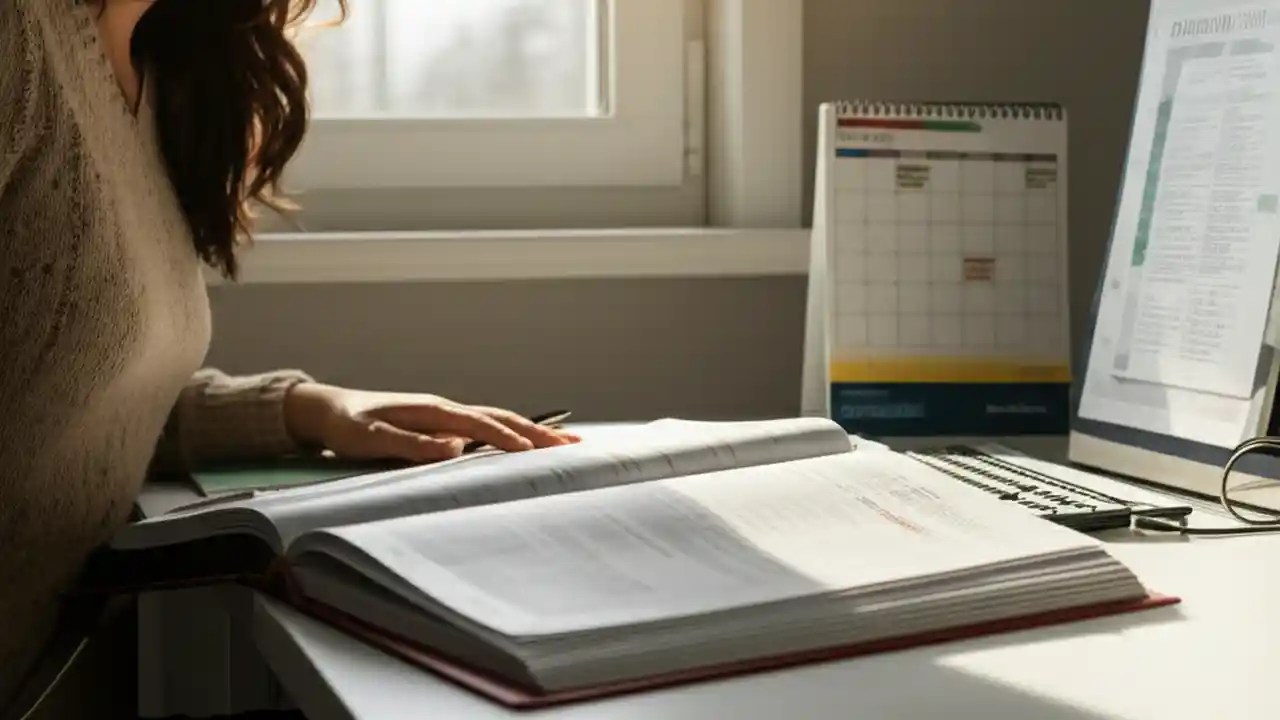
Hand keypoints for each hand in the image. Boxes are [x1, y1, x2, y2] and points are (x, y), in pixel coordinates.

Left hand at [283, 383, 579, 463]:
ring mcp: (447, 416)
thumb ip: (411, 445)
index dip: (508, 439)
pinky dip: (515, 434)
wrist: (328, 410)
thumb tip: (455, 447)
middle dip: (539, 433)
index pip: (482, 424)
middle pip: (502, 419)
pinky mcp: (444, 425)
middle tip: (576, 446)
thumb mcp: (371, 439)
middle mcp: (446, 410)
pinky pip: (488, 428)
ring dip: (534, 432)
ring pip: (500, 421)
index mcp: (433, 411)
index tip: (535, 453)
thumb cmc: (347, 426)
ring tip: (567, 443)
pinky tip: (529, 444)